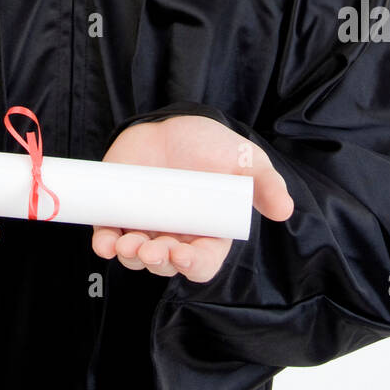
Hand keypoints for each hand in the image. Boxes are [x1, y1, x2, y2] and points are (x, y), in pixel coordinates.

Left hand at [92, 114, 292, 283]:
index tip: (182, 255)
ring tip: (127, 243)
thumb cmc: (208, 145)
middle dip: (157, 262)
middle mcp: (176, 236)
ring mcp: (146, 227)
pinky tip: (105, 242)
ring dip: (130, 257)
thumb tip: (284, 209)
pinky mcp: (119, 215)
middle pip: (166, 265)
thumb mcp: (243, 159)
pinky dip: (105, 245)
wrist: (169, 123)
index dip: (192, 266)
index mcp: (207, 232)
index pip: (201, 263)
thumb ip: (265, 181)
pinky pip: (109, 239)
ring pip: (136, 257)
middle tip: (151, 249)